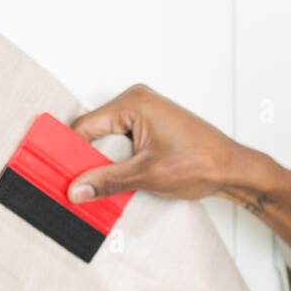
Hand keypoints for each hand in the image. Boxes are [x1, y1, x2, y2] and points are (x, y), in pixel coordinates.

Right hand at [67, 84, 260, 202]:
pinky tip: (111, 181)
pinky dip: (115, 163)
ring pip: (107, 141)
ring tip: (91, 187)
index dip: (70, 152)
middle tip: (72, 185)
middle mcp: (137, 102)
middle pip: (94, 132)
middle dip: (85, 160)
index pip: (86, 126)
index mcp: (134, 103)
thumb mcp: (147, 175)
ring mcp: (144, 115)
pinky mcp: (150, 129)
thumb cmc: (202, 162)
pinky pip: (122, 144)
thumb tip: (77, 188)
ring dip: (101, 164)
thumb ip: (108, 181)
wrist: (232, 169)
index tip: (58, 174)